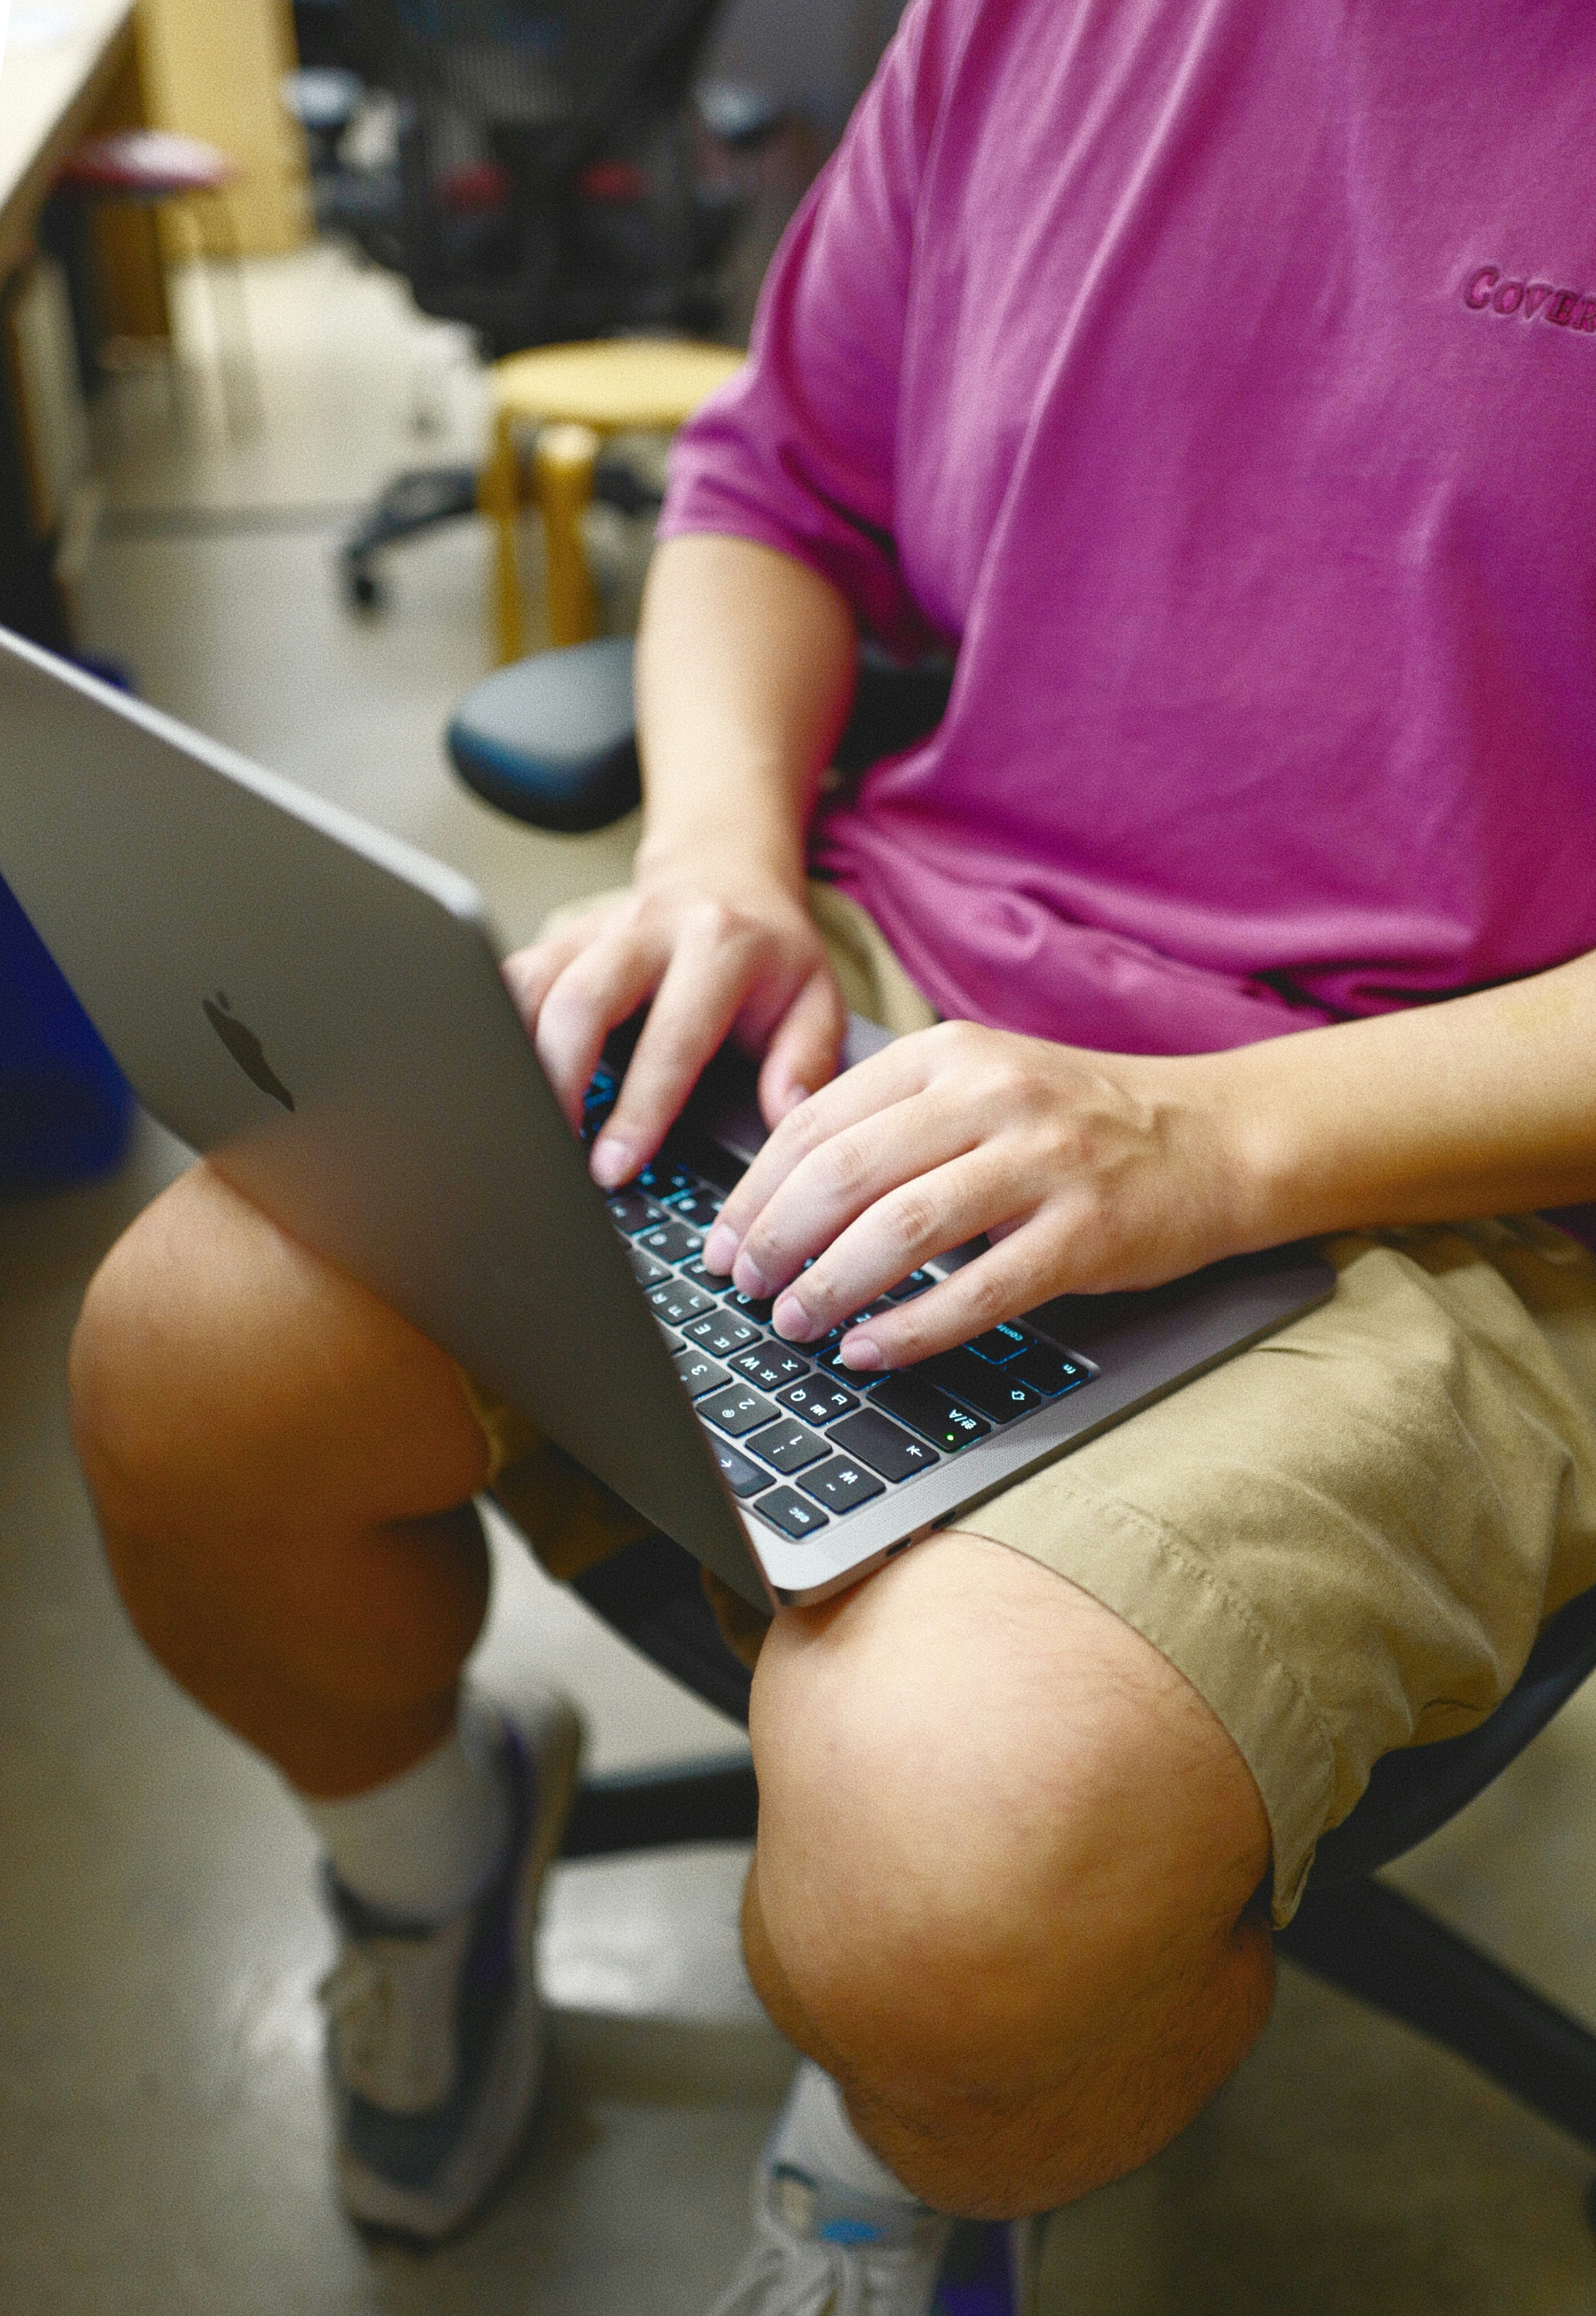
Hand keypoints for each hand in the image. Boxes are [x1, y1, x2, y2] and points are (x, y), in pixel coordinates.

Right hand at [502, 860, 845, 1187]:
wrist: (727, 876)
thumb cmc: (770, 954)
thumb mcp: (815, 999)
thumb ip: (805, 1061)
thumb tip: (785, 1120)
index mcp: (719, 946)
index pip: (672, 1038)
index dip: (640, 1108)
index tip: (614, 1168)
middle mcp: (649, 927)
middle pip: (581, 1001)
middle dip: (558, 1082)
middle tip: (553, 1150)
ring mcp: (595, 928)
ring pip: (530, 984)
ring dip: (516, 1058)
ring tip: (518, 1124)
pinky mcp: (559, 935)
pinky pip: (509, 976)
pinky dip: (495, 1027)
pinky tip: (497, 1079)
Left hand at [699, 1021, 1248, 1370]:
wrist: (1214, 1137)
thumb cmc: (1078, 1123)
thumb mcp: (980, 1087)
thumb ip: (890, 1121)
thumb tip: (779, 1196)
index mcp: (947, 1055)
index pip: (815, 1121)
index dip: (753, 1191)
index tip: (721, 1243)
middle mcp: (990, 1095)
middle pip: (844, 1173)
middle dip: (776, 1241)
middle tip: (744, 1289)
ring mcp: (1042, 1161)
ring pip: (900, 1229)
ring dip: (829, 1287)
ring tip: (794, 1323)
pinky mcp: (1084, 1231)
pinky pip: (977, 1290)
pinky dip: (910, 1330)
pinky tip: (870, 1353)